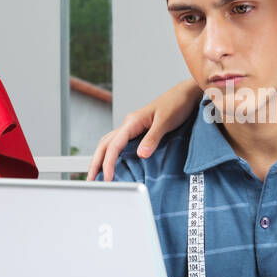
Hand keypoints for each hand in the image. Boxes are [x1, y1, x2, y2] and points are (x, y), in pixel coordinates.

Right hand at [86, 78, 202, 180]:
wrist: (186, 95)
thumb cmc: (177, 104)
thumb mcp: (165, 122)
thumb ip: (152, 138)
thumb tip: (141, 154)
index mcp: (133, 121)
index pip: (114, 145)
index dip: (108, 163)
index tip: (107, 178)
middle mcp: (129, 124)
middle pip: (105, 144)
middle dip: (96, 162)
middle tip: (90, 181)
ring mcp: (133, 127)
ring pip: (109, 143)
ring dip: (101, 158)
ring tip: (96, 175)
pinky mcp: (139, 130)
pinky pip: (119, 144)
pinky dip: (112, 154)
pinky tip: (112, 163)